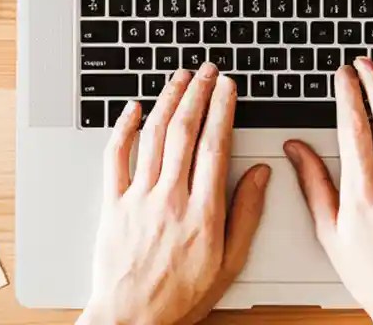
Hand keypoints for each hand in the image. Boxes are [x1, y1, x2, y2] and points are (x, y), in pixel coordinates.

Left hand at [80, 63, 270, 324]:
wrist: (132, 319)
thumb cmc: (181, 297)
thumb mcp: (230, 263)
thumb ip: (246, 214)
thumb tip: (259, 175)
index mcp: (203, 212)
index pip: (214, 145)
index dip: (222, 110)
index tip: (228, 88)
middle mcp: (170, 198)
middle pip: (184, 131)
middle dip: (198, 94)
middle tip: (208, 71)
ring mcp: (138, 198)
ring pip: (153, 136)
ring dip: (167, 100)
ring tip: (180, 78)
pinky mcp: (113, 204)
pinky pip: (115, 157)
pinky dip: (123, 129)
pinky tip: (132, 109)